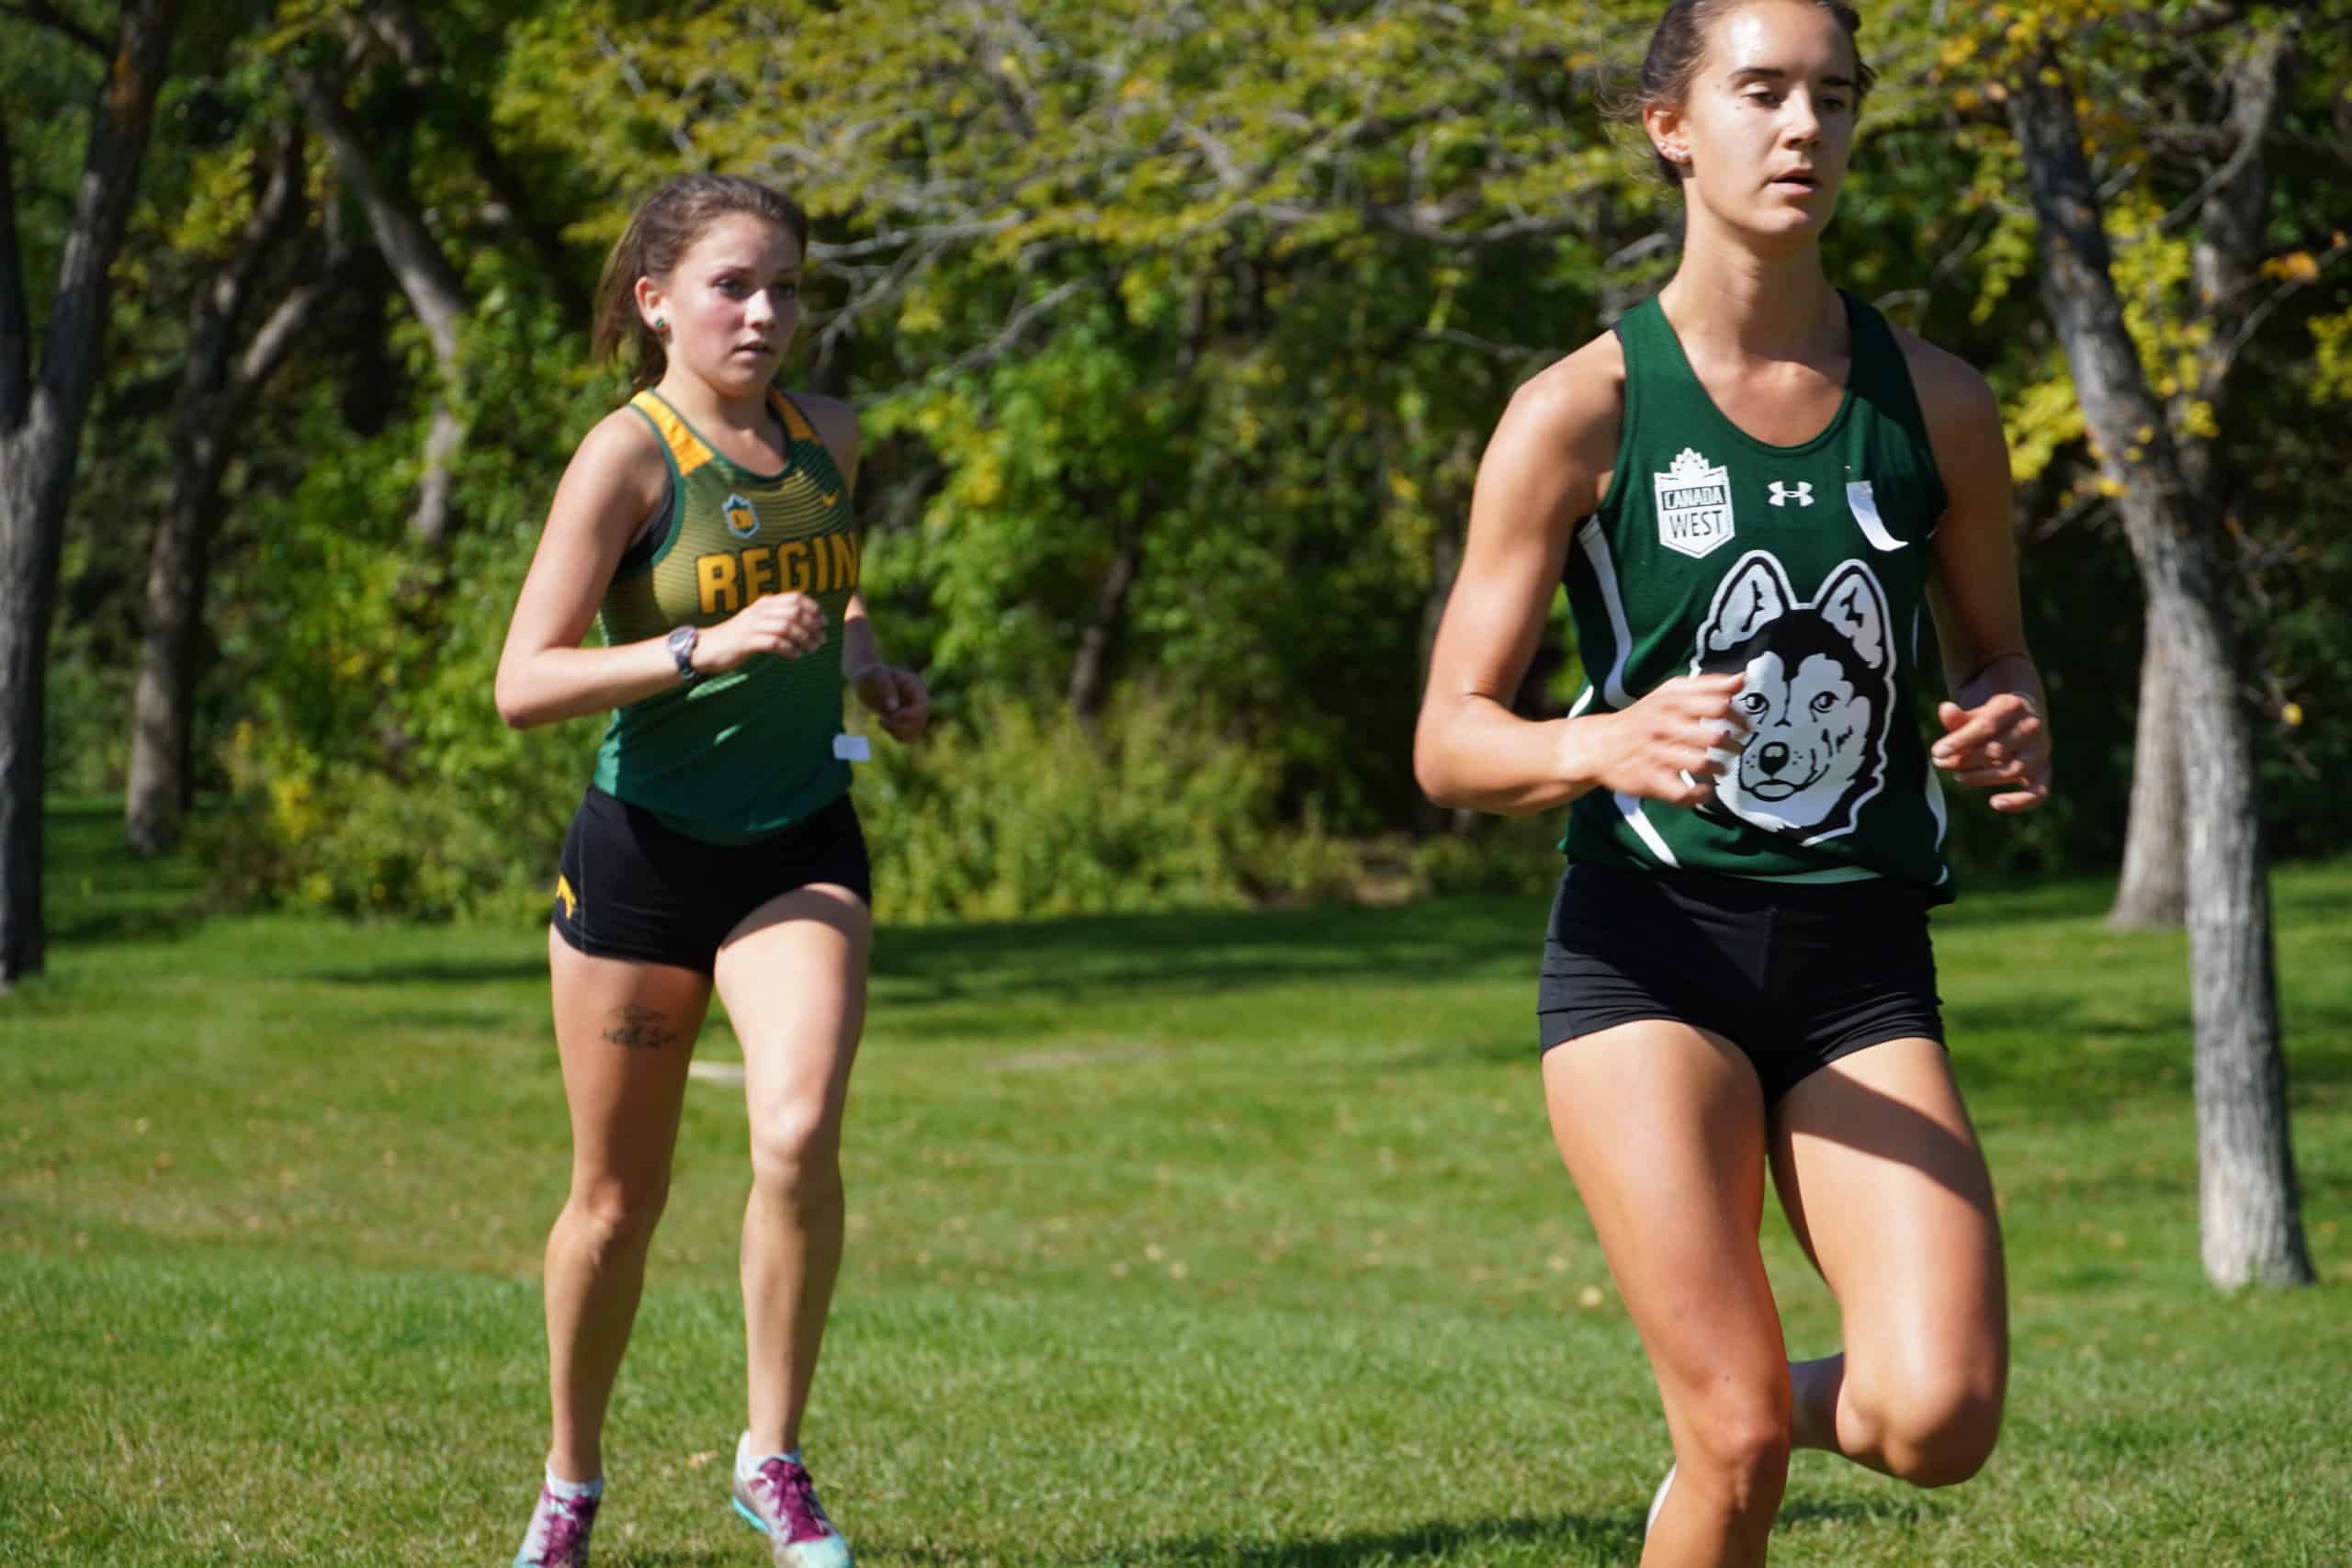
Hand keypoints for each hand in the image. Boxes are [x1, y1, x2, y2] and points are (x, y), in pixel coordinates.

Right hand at [700, 593, 826, 670]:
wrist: (706, 648)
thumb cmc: (736, 637)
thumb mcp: (757, 622)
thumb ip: (776, 618)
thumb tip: (805, 622)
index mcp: (764, 604)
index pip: (795, 597)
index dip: (814, 608)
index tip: (824, 622)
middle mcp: (759, 611)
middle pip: (794, 611)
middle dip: (812, 625)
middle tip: (821, 639)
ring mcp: (752, 625)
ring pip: (786, 626)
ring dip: (804, 639)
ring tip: (812, 649)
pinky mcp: (746, 642)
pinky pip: (773, 643)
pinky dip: (788, 649)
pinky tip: (795, 656)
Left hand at [851, 663, 929, 742]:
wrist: (866, 681)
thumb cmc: (870, 674)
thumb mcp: (875, 675)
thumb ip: (885, 687)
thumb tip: (894, 708)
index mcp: (916, 686)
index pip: (922, 707)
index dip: (908, 716)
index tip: (890, 716)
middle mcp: (919, 700)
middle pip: (921, 722)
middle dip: (900, 725)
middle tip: (882, 720)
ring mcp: (914, 712)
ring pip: (916, 733)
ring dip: (897, 732)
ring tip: (882, 721)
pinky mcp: (906, 722)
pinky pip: (909, 737)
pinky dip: (897, 736)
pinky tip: (884, 724)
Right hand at [1566, 673, 1749, 806]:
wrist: (1599, 743)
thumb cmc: (1645, 716)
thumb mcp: (1670, 693)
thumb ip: (1708, 685)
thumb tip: (1743, 678)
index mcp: (1672, 702)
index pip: (1719, 707)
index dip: (1739, 718)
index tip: (1745, 726)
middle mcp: (1664, 726)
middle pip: (1714, 737)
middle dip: (1733, 746)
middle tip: (1735, 749)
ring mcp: (1656, 754)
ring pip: (1701, 765)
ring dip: (1719, 768)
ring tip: (1720, 768)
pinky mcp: (1649, 780)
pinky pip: (1682, 793)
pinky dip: (1699, 794)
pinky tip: (1704, 789)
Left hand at [1932, 693, 2049, 811]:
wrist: (2018, 719)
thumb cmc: (1988, 718)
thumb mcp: (1973, 713)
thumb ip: (1958, 717)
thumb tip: (1945, 709)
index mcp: (2013, 706)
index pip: (1987, 726)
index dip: (1961, 741)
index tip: (1937, 752)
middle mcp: (2032, 727)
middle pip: (1998, 749)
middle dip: (1966, 759)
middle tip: (1942, 763)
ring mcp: (2039, 750)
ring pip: (2012, 770)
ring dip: (1981, 777)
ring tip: (1958, 776)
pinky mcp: (2043, 771)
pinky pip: (2039, 793)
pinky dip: (2019, 802)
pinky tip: (1995, 803)